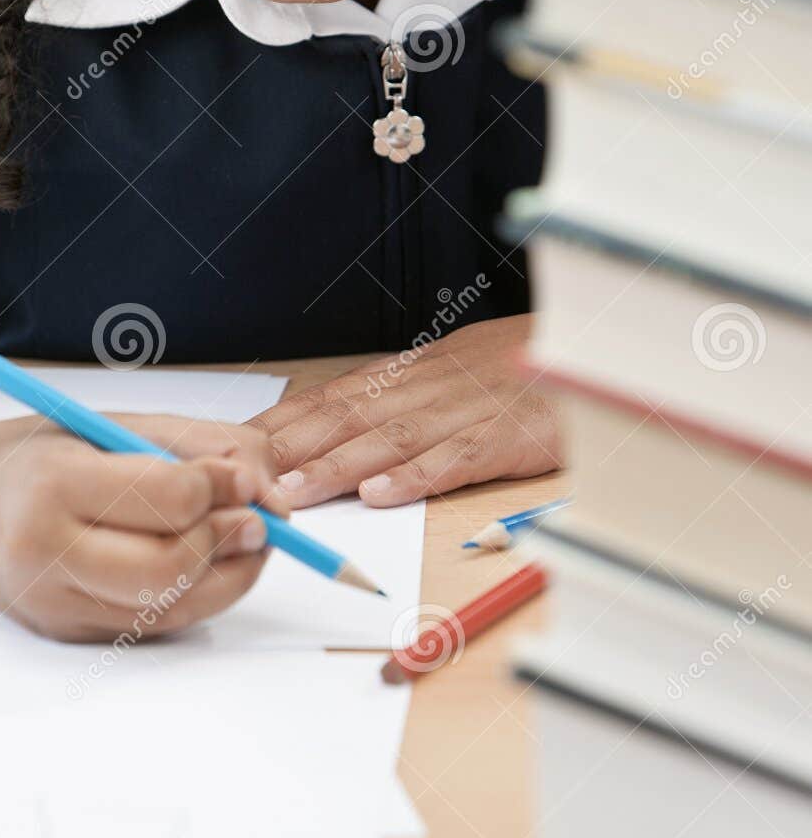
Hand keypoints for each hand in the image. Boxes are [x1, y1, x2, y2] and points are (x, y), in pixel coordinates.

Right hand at [0, 412, 285, 640]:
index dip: (219, 487)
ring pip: (168, 607)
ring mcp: (53, 604)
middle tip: (260, 520)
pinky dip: (200, 594)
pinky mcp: (69, 633)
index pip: (162, 498)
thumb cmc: (39, 453)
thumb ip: (198, 446)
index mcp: (51, 485)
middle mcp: (44, 553)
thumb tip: (269, 493)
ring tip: (247, 539)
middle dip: (227, 543)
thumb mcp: (112, 423)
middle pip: (165, 569)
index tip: (244, 476)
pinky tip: (214, 562)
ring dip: (229, 575)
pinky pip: (155, 623)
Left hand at [250, 315, 560, 507]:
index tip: (236, 446)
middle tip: (241, 475)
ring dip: (336, 467)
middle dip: (290, 447)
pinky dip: (416, 477)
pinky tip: (381, 495)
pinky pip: (456, 458)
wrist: (601, 342)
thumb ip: (406, 396)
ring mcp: (467, 410)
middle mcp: (430, 386)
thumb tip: (347, 421)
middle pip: (348, 417)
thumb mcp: (457, 371)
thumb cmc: (526, 365)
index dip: (284, 422)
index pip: (334, 396)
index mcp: (415, 372)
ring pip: (389, 439)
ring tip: (292, 492)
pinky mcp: (507, 437)